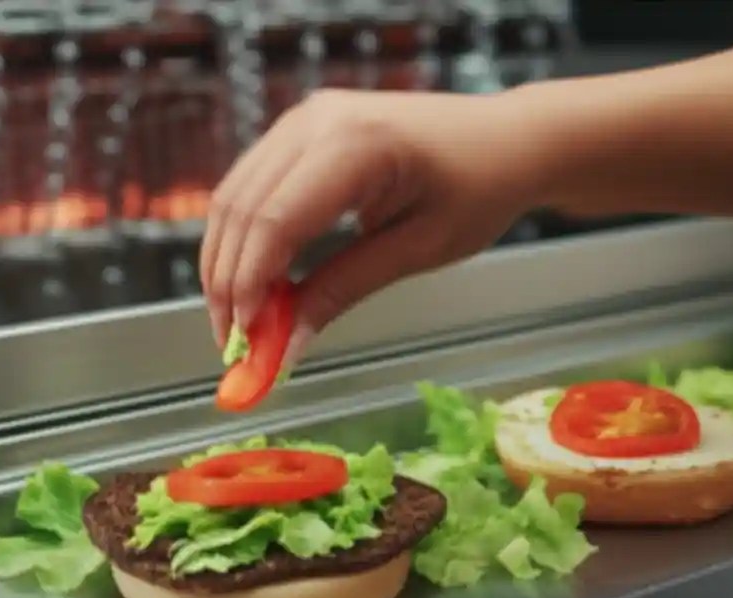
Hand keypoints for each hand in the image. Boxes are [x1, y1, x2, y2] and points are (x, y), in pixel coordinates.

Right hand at [199, 88, 546, 364]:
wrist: (507, 137)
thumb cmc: (480, 188)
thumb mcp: (418, 250)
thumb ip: (343, 290)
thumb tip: (285, 345)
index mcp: (356, 144)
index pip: (274, 222)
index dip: (249, 286)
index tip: (246, 341)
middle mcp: (316, 120)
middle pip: (241, 210)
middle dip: (227, 283)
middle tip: (234, 345)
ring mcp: (303, 118)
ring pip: (232, 198)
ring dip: (225, 263)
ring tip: (238, 321)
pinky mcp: (299, 129)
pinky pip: (249, 186)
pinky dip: (242, 238)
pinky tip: (252, 282)